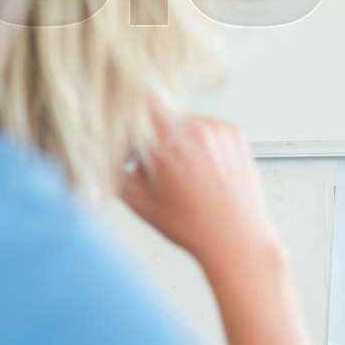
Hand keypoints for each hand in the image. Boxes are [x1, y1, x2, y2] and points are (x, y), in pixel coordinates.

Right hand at [120, 112, 284, 282]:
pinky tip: (205, 170)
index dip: (131, 117)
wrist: (237, 238)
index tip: (129, 132)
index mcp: (167, 146)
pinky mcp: (235, 134)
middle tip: (158, 163)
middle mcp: (194, 131)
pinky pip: (209, 128)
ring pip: (186, 120)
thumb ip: (117, 172)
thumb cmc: (193, 227)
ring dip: (180, 138)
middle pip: (162, 114)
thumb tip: (107, 153)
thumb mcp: (141, 204)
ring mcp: (217, 130)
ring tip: (186, 173)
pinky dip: (203, 143)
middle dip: (155, 134)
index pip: (140, 106)